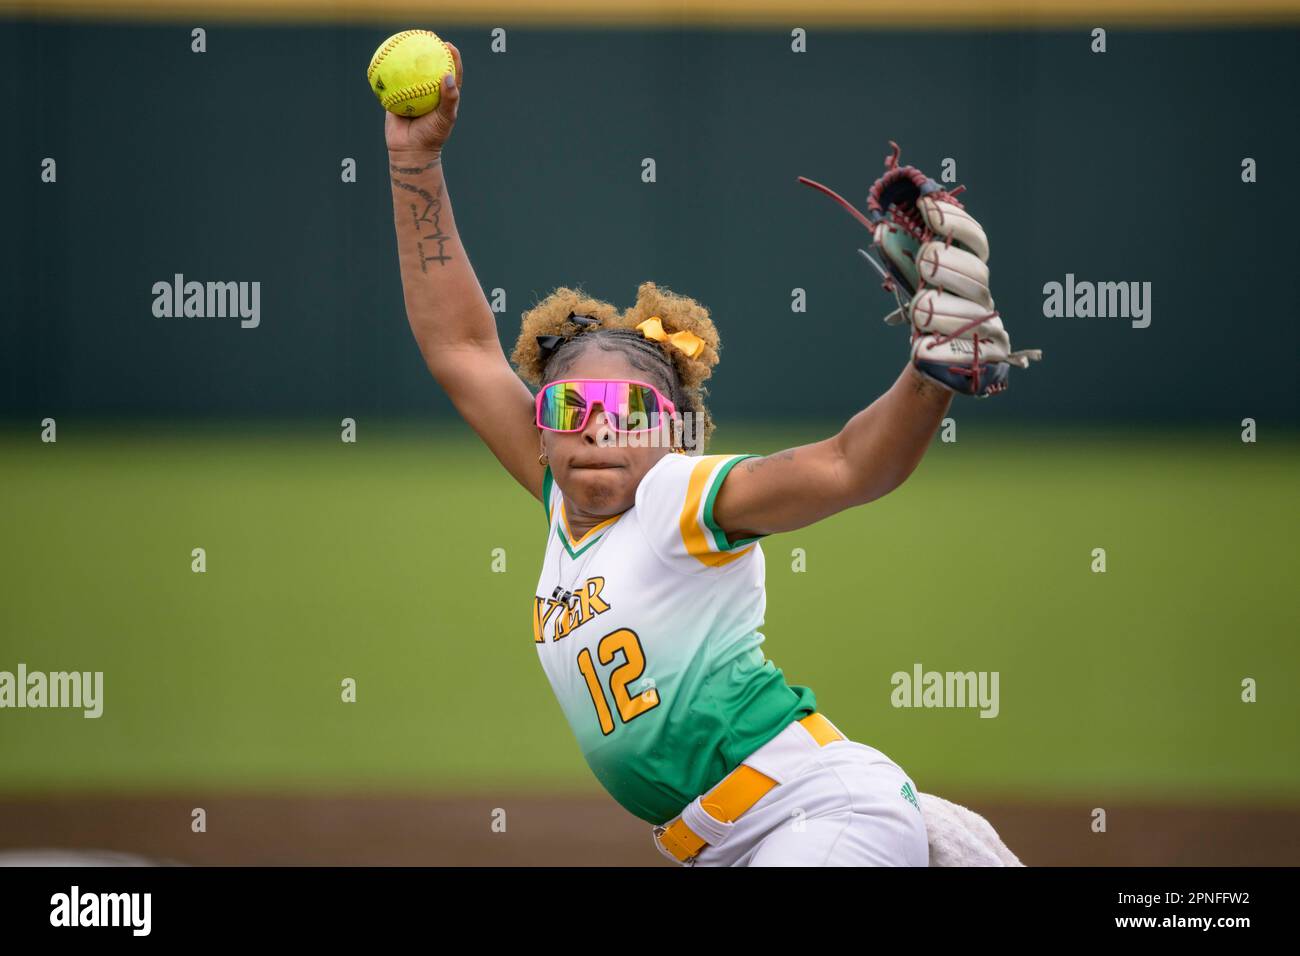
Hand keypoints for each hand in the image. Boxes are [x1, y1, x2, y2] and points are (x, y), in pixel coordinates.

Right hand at [385, 41, 462, 155]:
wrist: (411, 151)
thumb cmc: (432, 136)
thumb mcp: (445, 118)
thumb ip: (449, 98)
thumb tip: (447, 75)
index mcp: (443, 94)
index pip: (451, 71)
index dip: (452, 56)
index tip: (447, 44)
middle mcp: (428, 91)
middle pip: (429, 66)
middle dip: (428, 48)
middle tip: (425, 36)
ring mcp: (411, 93)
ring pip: (408, 72)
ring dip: (406, 56)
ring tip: (402, 42)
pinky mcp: (395, 97)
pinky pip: (390, 83)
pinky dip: (387, 72)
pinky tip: (382, 59)